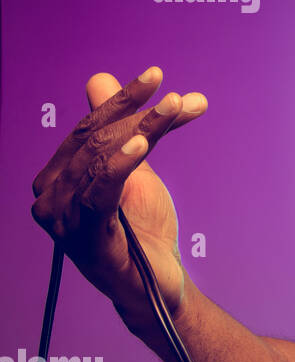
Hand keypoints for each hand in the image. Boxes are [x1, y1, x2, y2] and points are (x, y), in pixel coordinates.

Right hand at [30, 67, 208, 325]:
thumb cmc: (141, 228)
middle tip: (178, 98)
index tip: (155, 75)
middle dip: (140, 114)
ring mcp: (63, 219)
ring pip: (101, 161)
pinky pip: (100, 193)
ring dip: (142, 131)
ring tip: (171, 108)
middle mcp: (50, 196)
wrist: (157, 286)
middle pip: (95, 141)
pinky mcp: (86, 238)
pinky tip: (140, 144)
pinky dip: (120, 166)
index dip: (121, 100)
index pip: (88, 128)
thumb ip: (125, 127)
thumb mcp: (135, 169)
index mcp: (57, 177)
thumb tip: (100, 76)